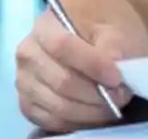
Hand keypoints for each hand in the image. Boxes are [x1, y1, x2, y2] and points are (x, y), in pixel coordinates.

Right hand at [15, 10, 134, 133]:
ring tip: (114, 104)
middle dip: (96, 94)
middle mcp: (28, 55)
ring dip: (91, 111)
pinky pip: (50, 121)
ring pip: (58, 106)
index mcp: (46, 26)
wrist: (93, 29)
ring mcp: (25, 81)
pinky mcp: (28, 103)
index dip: (92, 65)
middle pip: (62, 82)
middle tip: (122, 95)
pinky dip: (77, 122)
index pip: (63, 47)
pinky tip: (96, 113)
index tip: (117, 77)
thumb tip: (114, 65)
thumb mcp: (115, 26)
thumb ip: (113, 44)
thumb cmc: (104, 25)